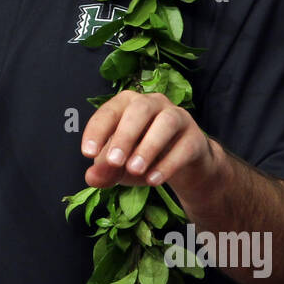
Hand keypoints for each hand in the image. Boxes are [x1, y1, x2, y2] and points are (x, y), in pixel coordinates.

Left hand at [81, 89, 219, 192]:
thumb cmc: (142, 158)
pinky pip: (184, 146)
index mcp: (128, 104)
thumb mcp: (119, 168)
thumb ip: (104, 171)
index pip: (109, 111)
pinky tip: (153, 180)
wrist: (183, 167)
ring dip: (148, 146)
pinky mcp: (196, 137)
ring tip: (134, 170)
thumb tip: (91, 177)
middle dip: (124, 135)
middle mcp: (153, 103)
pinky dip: (167, 164)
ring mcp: (178, 117)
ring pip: (166, 122)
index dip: (97, 130)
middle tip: (114, 162)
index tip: (88, 153)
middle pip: (139, 109)